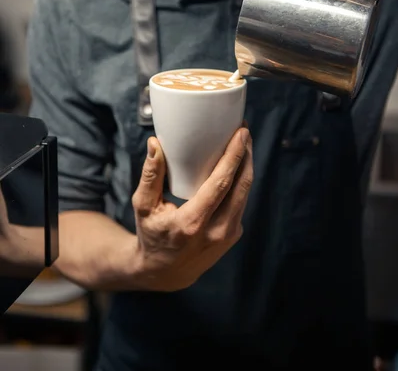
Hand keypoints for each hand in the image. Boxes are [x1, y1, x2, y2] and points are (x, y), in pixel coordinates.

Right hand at [131, 127, 252, 291]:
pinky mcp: (233, 235)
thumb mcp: (143, 206)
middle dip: (246, 154)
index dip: (233, 156)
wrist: (166, 273)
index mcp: (191, 223)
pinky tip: (238, 165)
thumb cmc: (151, 233)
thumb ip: (150, 174)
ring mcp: (228, 235)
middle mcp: (215, 231)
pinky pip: (241, 201)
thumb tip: (155, 143)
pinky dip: (241, 181)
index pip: (220, 184)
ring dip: (247, 165)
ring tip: (244, 143)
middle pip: (241, 185)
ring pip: (246, 193)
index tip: (241, 133)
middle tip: (244, 131)